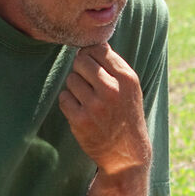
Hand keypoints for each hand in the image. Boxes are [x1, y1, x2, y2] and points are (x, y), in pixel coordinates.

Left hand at [60, 44, 148, 178]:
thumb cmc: (126, 114)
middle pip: (81, 61)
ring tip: (88, 100)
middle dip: (81, 70)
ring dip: (75, 88)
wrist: (127, 153)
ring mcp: (95, 106)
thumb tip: (92, 43)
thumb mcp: (130, 88)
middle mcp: (112, 90)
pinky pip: (64, 98)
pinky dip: (69, 103)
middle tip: (89, 84)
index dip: (91, 56)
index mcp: (127, 78)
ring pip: (71, 80)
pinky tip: (82, 111)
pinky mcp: (80, 120)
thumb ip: (113, 65)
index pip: (98, 50)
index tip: (94, 66)